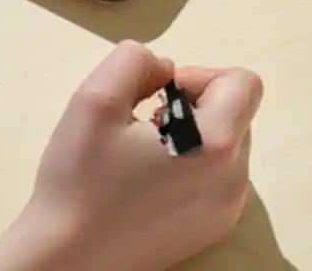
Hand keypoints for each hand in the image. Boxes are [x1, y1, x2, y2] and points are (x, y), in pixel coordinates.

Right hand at [0, 41, 263, 270]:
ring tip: (143, 155)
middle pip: (236, 113)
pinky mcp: (211, 231)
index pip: (244, 82)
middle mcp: (235, 180)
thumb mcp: (95, 97)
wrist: (67, 258)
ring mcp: (226, 210)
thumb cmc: (79, 179)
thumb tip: (164, 67)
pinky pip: (216, 180)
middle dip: (194, 106)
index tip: (159, 97)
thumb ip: (136, 60)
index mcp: (216, 144)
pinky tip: (147, 182)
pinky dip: (190, 168)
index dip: (201, 76)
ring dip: (192, 136)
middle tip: (144, 124)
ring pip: (226, 146)